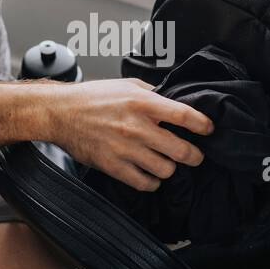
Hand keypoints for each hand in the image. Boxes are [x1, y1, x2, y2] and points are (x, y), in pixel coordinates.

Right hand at [47, 78, 213, 191]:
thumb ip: (153, 93)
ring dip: (170, 168)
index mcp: (142, 102)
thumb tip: (177, 101)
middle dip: (194, 156)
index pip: (184, 115)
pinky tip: (151, 175)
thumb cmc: (93, 97)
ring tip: (167, 163)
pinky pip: (144, 183)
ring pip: (165, 170)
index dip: (203, 125)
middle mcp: (136, 127)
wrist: (60, 113)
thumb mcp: (127, 85)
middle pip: (181, 150)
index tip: (209, 129)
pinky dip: (152, 182)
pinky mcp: (113, 166)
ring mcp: (125, 149)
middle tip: (195, 156)